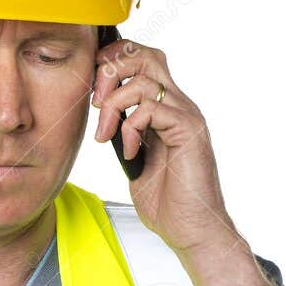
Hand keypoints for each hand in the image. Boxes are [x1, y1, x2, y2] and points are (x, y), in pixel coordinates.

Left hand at [92, 36, 241, 257]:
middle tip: (95, 100)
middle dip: (111, 70)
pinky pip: (150, 109)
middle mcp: (179, 105)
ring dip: (113, 105)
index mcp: (166, 109)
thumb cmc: (168, 202)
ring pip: (144, 81)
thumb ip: (124, 133)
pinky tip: (130, 152)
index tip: (93, 89)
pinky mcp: (188, 131)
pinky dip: (131, 128)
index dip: (114, 62)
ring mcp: (186, 116)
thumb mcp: (134, 160)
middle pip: (145, 56)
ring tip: (105, 134)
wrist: (192, 230)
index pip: (142, 60)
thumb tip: (102, 117)